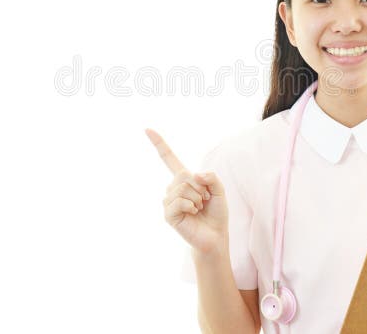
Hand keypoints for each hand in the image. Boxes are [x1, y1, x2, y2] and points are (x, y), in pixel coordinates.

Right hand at [146, 128, 227, 253]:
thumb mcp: (219, 191)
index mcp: (184, 180)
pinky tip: (192, 214)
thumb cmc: (216, 214)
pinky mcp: (168, 214)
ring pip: (183, 188)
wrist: (215, 237)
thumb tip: (195, 175)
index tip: (147, 129)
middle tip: (204, 201)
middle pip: (184, 175)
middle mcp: (173, 188)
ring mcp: (169, 201)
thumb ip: (212, 177)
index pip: (169, 159)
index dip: (159, 144)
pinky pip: (179, 201)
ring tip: (198, 209)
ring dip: (197, 199)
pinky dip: (191, 206)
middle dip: (200, 187)